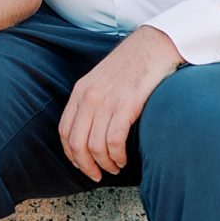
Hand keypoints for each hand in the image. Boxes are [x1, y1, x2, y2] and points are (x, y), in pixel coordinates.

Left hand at [58, 26, 183, 181]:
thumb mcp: (103, 78)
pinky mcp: (126, 105)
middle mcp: (89, 97)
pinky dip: (117, 156)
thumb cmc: (134, 63)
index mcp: (81, 91)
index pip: (65, 131)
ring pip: (95, 146)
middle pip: (77, 144)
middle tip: (97, 175)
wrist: (155, 45)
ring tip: (115, 167)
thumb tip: (92, 127)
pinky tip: (123, 159)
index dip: (71, 154)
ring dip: (104, 164)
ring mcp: (107, 101)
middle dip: (86, 166)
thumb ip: (93, 100)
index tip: (82, 164)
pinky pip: (114, 141)